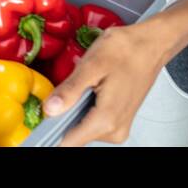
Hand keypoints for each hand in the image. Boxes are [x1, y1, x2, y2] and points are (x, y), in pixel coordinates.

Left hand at [47, 0, 187, 146]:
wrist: (151, 44)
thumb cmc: (125, 50)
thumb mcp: (92, 65)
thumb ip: (69, 90)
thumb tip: (49, 110)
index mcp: (106, 119)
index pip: (69, 143)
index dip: (48, 134)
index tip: (37, 126)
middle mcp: (114, 130)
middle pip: (74, 136)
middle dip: (61, 117)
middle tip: (63, 92)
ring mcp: (118, 127)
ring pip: (82, 129)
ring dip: (73, 111)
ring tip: (82, 85)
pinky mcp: (119, 121)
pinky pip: (92, 123)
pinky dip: (83, 109)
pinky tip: (89, 90)